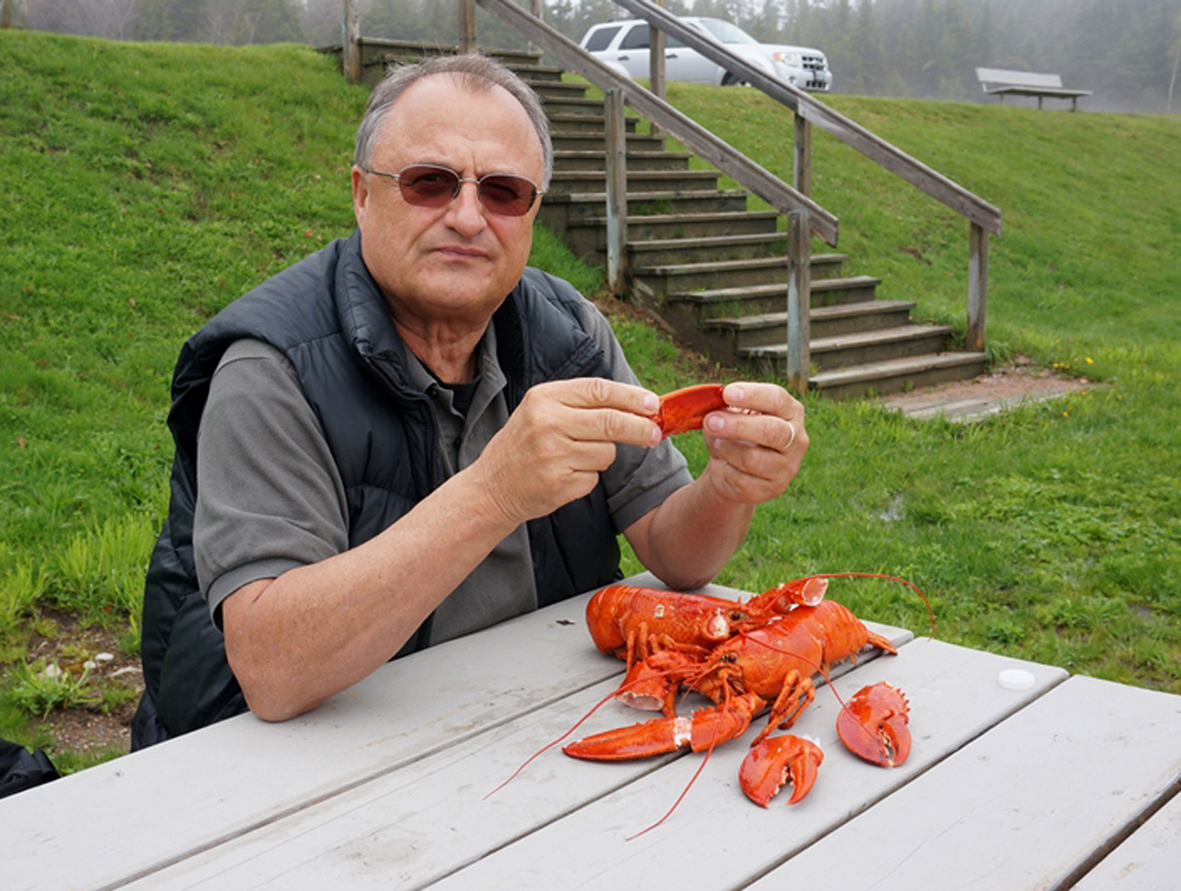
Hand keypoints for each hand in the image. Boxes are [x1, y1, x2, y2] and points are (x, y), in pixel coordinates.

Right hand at [472, 378, 660, 525]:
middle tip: (655, 434)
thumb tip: (637, 404)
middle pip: (611, 422)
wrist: (491, 487)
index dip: (631, 397)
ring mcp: (553, 455)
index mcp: (544, 398)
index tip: (653, 404)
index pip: (599, 390)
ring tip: (575, 458)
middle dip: (640, 428)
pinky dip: (587, 478)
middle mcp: (547, 423)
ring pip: (607, 453)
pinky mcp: (558, 483)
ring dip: (602, 457)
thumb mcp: (541, 411)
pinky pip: (594, 478)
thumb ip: (581, 404)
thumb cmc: (524, 445)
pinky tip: (564, 476)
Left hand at [698, 382, 806, 504]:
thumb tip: (713, 414)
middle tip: (711, 421)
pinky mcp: (774, 488)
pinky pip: (743, 481)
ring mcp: (788, 466)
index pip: (777, 399)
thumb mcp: (727, 415)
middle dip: (738, 425)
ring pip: (753, 458)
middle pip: (772, 431)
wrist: (731, 468)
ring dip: (727, 449)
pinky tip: (725, 465)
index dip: (752, 395)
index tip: (727, 393)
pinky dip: (725, 471)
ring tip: (719, 444)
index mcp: (790, 412)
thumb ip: (722, 409)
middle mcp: (797, 439)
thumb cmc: (732, 434)